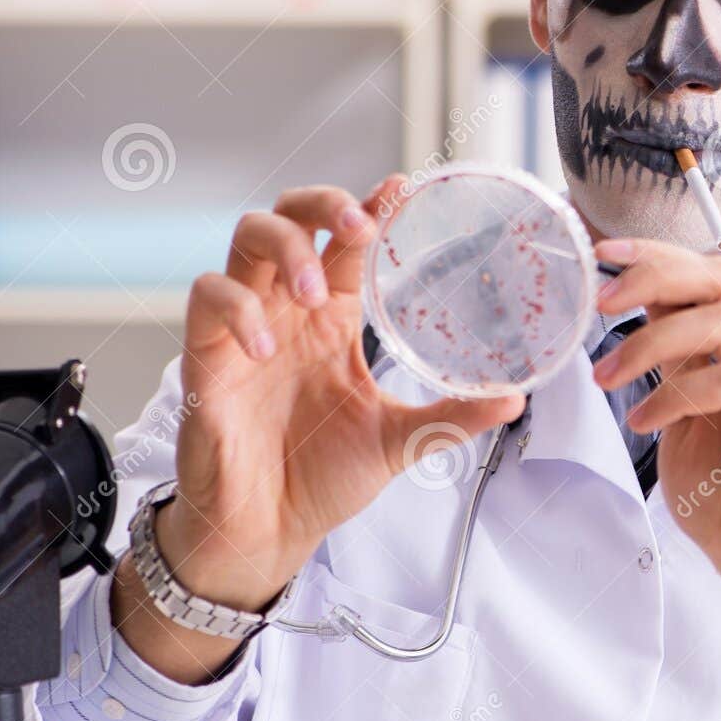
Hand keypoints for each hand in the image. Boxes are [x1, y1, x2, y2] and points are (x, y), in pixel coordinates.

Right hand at [157, 177, 522, 611]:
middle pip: (290, 215)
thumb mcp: (399, 440)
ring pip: (245, 239)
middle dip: (322, 204)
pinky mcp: (205, 356)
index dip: (370, 208)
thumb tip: (515, 399)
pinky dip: (237, 309)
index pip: (347, 243)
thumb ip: (451, 417)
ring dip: (284, 250)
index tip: (404, 187)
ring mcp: (244, 327)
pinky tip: (266, 346)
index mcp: (333, 318)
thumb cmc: (320, 478)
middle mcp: (288, 309)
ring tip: (316, 293)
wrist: (266, 532)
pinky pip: (207, 300)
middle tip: (358, 226)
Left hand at [590, 236, 720, 611]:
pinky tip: (644, 423)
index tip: (604, 255)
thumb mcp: (687, 415)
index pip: (720, 273)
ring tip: (608, 378)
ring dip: (652, 343)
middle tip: (600, 302)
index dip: (661, 255)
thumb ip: (676, 362)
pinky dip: (675, 395)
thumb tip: (640, 305)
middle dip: (655, 279)